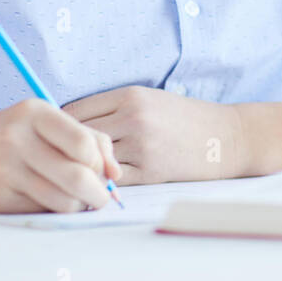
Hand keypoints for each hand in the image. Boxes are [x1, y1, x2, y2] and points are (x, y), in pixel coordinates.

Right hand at [0, 99, 121, 213]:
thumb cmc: (11, 137)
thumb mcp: (45, 125)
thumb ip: (88, 139)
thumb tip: (116, 174)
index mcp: (35, 113)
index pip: (84, 142)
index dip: (101, 162)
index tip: (103, 172)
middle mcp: (17, 139)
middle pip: (79, 176)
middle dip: (99, 193)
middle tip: (101, 198)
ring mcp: (4, 169)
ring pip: (64, 200)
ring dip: (79, 206)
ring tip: (77, 201)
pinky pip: (42, 211)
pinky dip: (54, 211)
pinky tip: (49, 203)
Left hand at [62, 86, 245, 184]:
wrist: (227, 137)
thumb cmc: (186, 118)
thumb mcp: (150, 99)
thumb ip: (114, 108)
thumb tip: (68, 123)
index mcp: (130, 96)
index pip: (73, 111)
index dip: (58, 126)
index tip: (54, 136)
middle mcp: (133, 118)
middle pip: (77, 135)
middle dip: (65, 149)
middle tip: (57, 158)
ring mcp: (142, 145)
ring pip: (92, 160)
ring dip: (82, 169)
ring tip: (74, 174)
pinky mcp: (151, 170)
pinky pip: (112, 180)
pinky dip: (102, 183)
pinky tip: (99, 184)